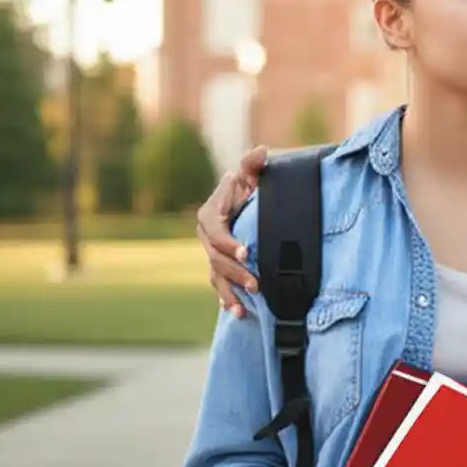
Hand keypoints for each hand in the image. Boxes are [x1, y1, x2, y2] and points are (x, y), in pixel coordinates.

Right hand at [197, 145, 267, 317]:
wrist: (249, 200)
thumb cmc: (251, 185)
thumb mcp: (252, 174)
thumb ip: (253, 165)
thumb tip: (260, 153)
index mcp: (210, 214)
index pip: (216, 232)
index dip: (229, 244)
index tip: (247, 253)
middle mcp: (206, 236)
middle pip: (216, 259)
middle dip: (235, 273)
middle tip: (257, 284)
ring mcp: (211, 253)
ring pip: (216, 276)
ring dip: (229, 293)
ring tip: (242, 309)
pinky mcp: (219, 265)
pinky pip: (219, 284)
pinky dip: (226, 298)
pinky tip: (236, 312)